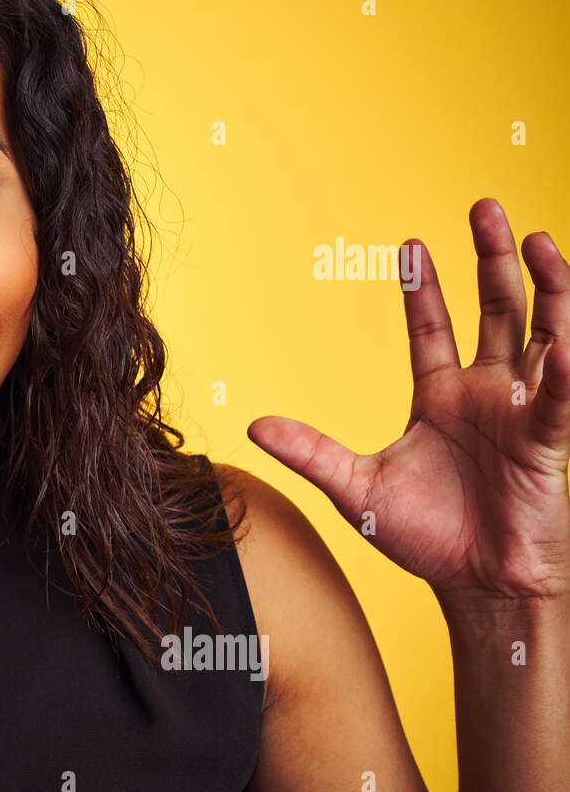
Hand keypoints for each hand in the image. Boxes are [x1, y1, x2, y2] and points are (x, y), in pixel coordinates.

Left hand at [247, 198, 569, 615]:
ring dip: (546, 287)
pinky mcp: (548, 440)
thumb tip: (253, 425)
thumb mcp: (356, 488)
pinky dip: (567, 365)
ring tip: (537, 238)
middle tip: (485, 206)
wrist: (474, 585)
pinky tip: (567, 336)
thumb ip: (311, 452)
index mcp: (439, 397)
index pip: (429, 327)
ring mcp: (520, 411)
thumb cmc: (424, 537)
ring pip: (542, 333)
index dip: (421, 287)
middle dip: (490, 259)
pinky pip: (562, 395)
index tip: (410, 246)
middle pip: (494, 309)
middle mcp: (483, 393)